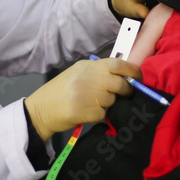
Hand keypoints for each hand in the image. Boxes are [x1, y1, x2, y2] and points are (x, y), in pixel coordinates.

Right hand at [25, 58, 139, 141]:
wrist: (40, 110)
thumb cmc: (60, 91)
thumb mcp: (78, 74)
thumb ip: (98, 73)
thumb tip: (123, 76)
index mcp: (88, 66)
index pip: (118, 64)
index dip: (133, 71)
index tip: (138, 78)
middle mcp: (90, 78)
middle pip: (120, 84)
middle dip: (126, 91)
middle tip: (124, 95)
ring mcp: (88, 95)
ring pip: (112, 100)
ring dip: (106, 104)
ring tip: (91, 103)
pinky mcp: (87, 111)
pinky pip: (103, 114)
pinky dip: (97, 115)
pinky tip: (85, 112)